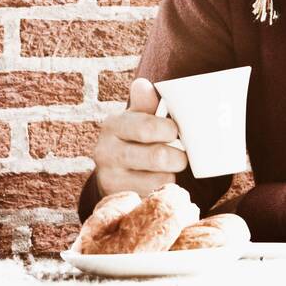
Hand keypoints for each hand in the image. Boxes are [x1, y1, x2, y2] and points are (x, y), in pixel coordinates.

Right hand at [91, 77, 188, 198]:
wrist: (114, 175)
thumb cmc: (134, 140)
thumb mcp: (137, 119)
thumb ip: (144, 103)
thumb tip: (143, 85)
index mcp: (112, 125)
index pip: (148, 127)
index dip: (170, 130)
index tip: (175, 132)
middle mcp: (105, 152)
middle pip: (158, 156)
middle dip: (178, 155)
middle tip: (180, 154)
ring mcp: (110, 179)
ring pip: (161, 179)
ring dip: (172, 174)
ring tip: (167, 169)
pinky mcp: (120, 200)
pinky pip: (156, 196)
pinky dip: (164, 190)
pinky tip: (157, 183)